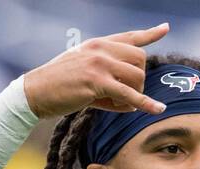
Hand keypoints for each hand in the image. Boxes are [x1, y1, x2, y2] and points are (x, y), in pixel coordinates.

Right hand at [22, 23, 170, 118]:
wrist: (34, 92)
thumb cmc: (58, 86)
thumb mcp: (83, 71)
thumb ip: (106, 75)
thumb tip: (131, 99)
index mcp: (97, 44)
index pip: (128, 36)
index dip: (149, 33)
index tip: (165, 29)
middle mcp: (101, 49)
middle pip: (140, 60)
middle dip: (139, 80)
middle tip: (124, 96)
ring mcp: (99, 63)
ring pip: (137, 76)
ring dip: (135, 94)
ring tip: (116, 104)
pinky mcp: (97, 82)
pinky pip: (129, 93)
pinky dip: (145, 103)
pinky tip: (157, 109)